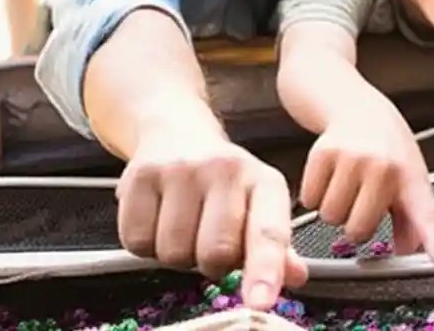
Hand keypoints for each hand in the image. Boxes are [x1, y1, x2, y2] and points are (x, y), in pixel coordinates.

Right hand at [116, 134, 306, 310]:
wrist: (177, 134)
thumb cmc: (223, 181)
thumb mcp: (259, 204)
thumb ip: (276, 246)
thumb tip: (296, 276)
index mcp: (264, 182)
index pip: (267, 233)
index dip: (265, 271)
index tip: (260, 301)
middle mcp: (226, 170)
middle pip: (215, 253)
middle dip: (211, 263)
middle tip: (210, 241)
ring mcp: (181, 170)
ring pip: (173, 253)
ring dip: (177, 255)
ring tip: (185, 227)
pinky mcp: (140, 175)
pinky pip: (137, 242)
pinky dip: (145, 244)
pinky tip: (158, 219)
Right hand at [299, 96, 433, 270]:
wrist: (353, 103)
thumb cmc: (384, 143)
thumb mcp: (407, 175)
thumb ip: (410, 218)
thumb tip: (410, 250)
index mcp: (411, 176)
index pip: (426, 215)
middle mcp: (384, 166)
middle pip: (358, 230)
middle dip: (356, 224)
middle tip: (362, 200)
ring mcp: (353, 158)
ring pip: (331, 217)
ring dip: (334, 209)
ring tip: (347, 183)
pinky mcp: (323, 152)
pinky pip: (310, 200)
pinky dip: (314, 194)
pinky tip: (329, 175)